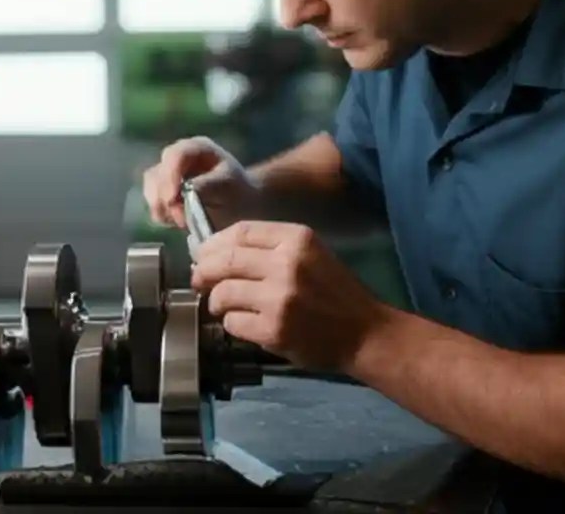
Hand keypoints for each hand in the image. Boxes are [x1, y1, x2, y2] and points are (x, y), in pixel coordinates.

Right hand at [142, 136, 261, 229]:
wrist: (241, 205)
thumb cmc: (238, 191)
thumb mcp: (228, 186)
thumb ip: (207, 186)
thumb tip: (183, 192)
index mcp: (197, 148)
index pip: (175, 155)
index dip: (169, 176)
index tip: (170, 200)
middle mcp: (178, 157)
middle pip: (157, 173)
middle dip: (164, 198)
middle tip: (180, 219)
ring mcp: (168, 174)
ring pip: (151, 189)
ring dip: (161, 208)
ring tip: (182, 222)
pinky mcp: (163, 192)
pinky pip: (154, 203)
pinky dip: (162, 215)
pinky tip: (178, 222)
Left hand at [191, 220, 389, 372]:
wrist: (365, 333)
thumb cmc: (335, 292)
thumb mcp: (311, 254)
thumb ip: (271, 248)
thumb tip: (218, 250)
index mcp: (297, 239)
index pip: (240, 231)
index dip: (214, 242)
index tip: (204, 253)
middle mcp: (287, 264)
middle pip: (224, 260)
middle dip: (203, 271)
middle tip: (200, 280)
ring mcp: (280, 298)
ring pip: (223, 293)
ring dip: (216, 301)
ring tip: (221, 305)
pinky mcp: (274, 330)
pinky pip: (232, 323)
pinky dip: (230, 324)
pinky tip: (242, 323)